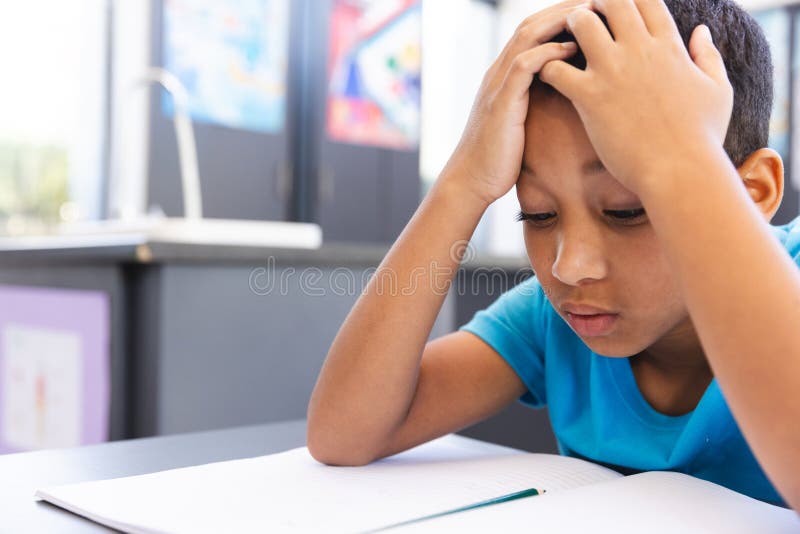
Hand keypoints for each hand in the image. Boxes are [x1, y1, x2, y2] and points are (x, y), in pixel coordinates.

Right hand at [446, 0, 584, 205]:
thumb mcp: (522, 119)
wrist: (472, 181)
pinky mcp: (501, 103)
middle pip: (532, 22)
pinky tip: (572, 48)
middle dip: (566, 9)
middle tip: (598, 0)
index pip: (534, 28)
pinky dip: (548, 52)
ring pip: (528, 36)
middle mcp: (499, 72)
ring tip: (591, 14)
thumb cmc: (501, 156)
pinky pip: (523, 66)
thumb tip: (567, 91)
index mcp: (505, 74)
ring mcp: (497, 85)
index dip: (563, 14)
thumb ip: (537, 99)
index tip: (594, 10)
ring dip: (561, 20)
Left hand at [539, 0, 733, 195]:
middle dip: (596, 5)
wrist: (681, 171)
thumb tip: (702, 30)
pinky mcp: (590, 97)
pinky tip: (552, 78)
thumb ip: (709, 56)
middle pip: (612, 1)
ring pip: (581, 24)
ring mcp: (613, 71)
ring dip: (570, 28)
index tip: (617, 13)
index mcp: (669, 45)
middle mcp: (640, 50)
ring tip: (565, 44)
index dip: (629, 0)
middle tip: (587, 22)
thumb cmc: (703, 137)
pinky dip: (548, 68)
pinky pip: (556, 68)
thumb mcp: (718, 90)